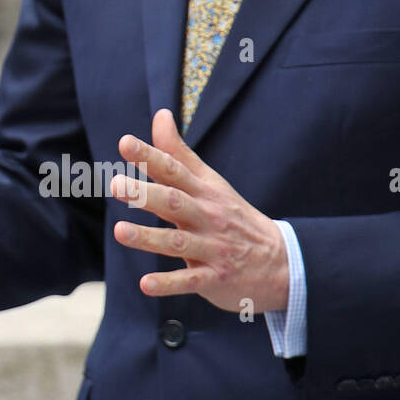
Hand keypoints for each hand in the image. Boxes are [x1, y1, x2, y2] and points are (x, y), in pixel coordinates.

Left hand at [111, 108, 289, 313]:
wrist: (282, 263)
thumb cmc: (232, 216)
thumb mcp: (209, 182)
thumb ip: (178, 152)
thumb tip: (159, 115)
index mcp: (203, 192)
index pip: (174, 170)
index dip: (149, 156)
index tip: (124, 143)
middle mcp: (207, 217)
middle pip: (175, 202)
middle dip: (146, 194)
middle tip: (116, 185)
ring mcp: (212, 248)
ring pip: (178, 242)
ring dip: (149, 237)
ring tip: (120, 232)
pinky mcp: (214, 278)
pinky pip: (190, 280)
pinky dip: (168, 283)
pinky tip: (145, 285)